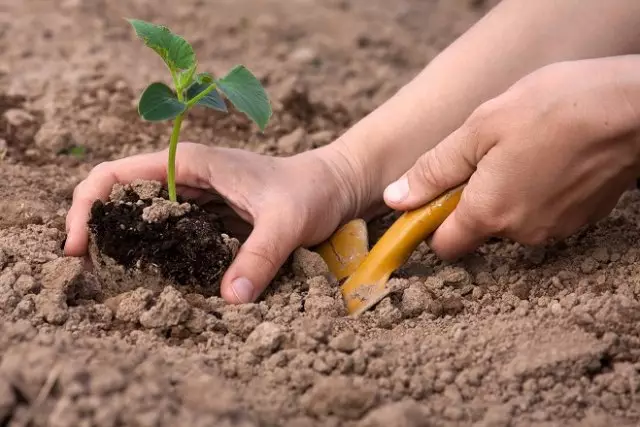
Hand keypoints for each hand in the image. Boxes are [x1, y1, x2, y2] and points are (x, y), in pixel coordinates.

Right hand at [65, 142, 363, 303]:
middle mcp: (183, 175)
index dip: (84, 207)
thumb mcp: (288, 223)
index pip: (113, 174)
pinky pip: (163, 229)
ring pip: (138, 214)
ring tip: (112, 281)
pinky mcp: (205, 213)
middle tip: (91, 275)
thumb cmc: (310, 192)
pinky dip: (149, 249)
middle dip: (95, 230)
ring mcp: (193, 194)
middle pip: (117, 196)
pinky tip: (151, 276)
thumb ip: (259, 257)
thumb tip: (230, 300)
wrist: (332, 186)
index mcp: (189, 163)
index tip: (77, 247)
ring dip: (119, 243)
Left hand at [384, 56, 639, 259]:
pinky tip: (549, 158)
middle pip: (478, 230)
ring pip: (511, 220)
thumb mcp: (479, 130)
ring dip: (507, 192)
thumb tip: (395, 199)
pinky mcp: (580, 220)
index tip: (433, 199)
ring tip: (524, 151)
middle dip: (473, 199)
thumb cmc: (554, 109)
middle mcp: (520, 233)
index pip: (444, 246)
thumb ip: (433, 171)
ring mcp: (554, 229)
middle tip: (487, 155)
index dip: (432, 224)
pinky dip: (537, 192)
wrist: (633, 108)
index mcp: (488, 214)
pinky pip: (542, 213)